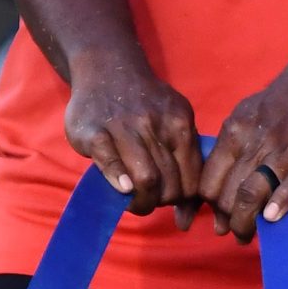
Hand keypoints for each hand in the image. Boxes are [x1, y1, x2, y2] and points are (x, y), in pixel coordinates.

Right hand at [65, 58, 201, 222]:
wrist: (106, 69)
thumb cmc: (144, 105)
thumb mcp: (173, 122)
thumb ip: (184, 163)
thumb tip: (186, 219)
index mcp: (180, 123)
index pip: (192, 180)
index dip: (183, 201)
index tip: (171, 203)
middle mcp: (155, 124)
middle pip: (170, 184)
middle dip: (161, 202)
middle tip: (149, 201)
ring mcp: (124, 127)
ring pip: (145, 178)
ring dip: (141, 201)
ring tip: (134, 201)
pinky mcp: (95, 133)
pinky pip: (111, 164)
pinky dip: (119, 181)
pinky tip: (121, 189)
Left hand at [199, 60, 287, 241]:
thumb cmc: (279, 105)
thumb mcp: (244, 117)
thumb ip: (230, 150)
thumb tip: (216, 188)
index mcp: (234, 134)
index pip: (209, 181)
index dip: (211, 207)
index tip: (218, 218)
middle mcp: (254, 144)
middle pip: (228, 194)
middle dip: (229, 220)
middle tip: (235, 233)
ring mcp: (284, 152)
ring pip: (252, 195)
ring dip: (246, 222)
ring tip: (247, 235)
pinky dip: (279, 205)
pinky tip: (272, 218)